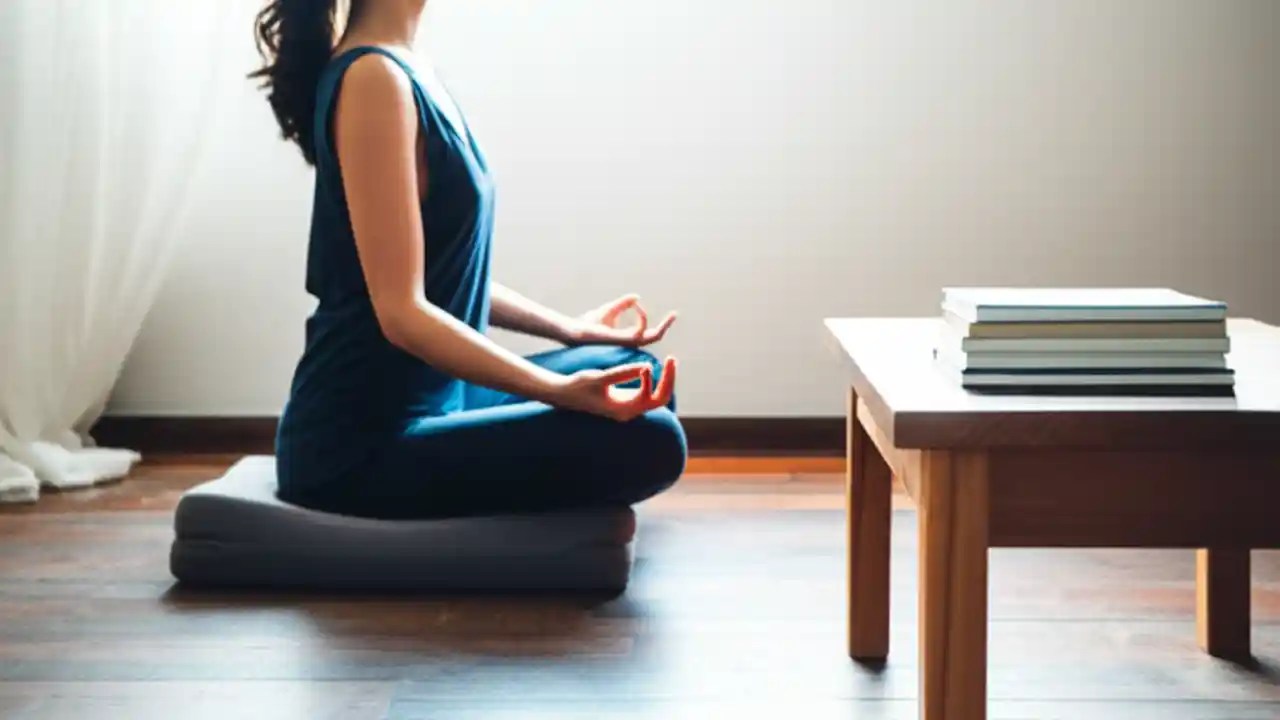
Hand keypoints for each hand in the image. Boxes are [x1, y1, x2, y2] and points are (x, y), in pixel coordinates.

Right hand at [547, 357, 676, 420]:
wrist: (563, 393)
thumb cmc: (578, 385)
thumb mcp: (599, 377)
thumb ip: (623, 373)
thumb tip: (646, 366)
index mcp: (624, 410)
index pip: (651, 397)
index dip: (652, 380)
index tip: (644, 365)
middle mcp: (629, 412)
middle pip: (660, 399)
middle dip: (669, 380)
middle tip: (672, 359)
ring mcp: (629, 407)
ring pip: (657, 396)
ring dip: (665, 379)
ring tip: (670, 361)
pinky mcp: (626, 399)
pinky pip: (649, 392)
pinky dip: (656, 380)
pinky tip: (657, 365)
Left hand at [563, 294, 676, 347]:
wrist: (576, 330)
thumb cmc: (589, 323)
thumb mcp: (610, 309)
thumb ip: (623, 304)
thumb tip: (636, 297)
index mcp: (627, 337)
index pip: (647, 332)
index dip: (655, 322)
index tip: (649, 306)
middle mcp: (629, 342)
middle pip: (654, 338)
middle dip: (666, 326)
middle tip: (674, 314)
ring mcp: (627, 343)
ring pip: (653, 338)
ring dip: (664, 325)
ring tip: (671, 314)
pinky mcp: (623, 340)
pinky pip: (641, 330)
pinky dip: (642, 316)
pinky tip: (637, 306)